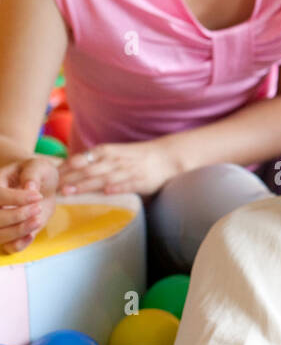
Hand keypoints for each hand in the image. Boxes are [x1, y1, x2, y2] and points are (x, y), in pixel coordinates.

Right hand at [0, 156, 59, 253]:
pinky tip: (32, 234)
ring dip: (19, 230)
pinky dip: (19, 244)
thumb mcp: (38, 166)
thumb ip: (32, 174)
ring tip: (38, 219)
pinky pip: (8, 247)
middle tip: (38, 207)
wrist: (42, 186)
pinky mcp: (11, 234)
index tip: (37, 195)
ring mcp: (1, 222)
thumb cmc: (37, 173)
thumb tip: (29, 187)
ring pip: (0, 234)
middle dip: (17, 215)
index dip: (16, 198)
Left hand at [58, 138, 179, 198]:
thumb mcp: (114, 154)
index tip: (50, 177)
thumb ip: (96, 162)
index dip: (65, 168)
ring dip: (86, 185)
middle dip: (70, 178)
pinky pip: (126, 184)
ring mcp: (127, 170)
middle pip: (88, 169)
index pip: (81, 159)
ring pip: (103, 177)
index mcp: (107, 152)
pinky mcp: (140, 180)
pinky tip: (106, 192)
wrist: (166, 156)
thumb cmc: (136, 157)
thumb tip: (72, 170)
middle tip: (54, 188)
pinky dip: (116, 187)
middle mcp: (114, 160)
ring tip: (71, 192)